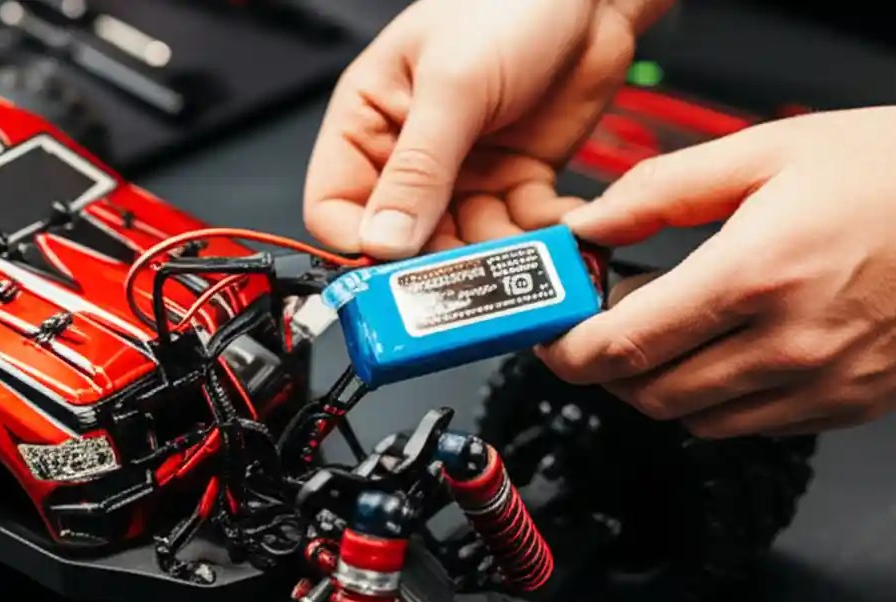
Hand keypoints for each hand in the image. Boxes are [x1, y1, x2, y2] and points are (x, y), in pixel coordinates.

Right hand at [303, 0, 671, 257]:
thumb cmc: (506, 4)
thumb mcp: (452, 86)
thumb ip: (419, 169)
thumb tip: (382, 241)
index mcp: (369, 121)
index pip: (337, 205)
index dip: (358, 245)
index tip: (388, 272)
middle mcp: (412, 155)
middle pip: (405, 238)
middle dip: (435, 260)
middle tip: (465, 279)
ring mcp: (465, 172)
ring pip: (464, 242)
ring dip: (494, 255)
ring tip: (522, 257)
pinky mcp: (515, 181)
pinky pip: (518, 230)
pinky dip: (540, 238)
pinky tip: (558, 232)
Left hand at [538, 102, 895, 436]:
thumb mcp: (768, 151)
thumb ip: (663, 189)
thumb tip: (593, 225)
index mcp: (755, 275)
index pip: (623, 346)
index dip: (569, 348)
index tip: (553, 336)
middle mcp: (787, 344)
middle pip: (648, 395)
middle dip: (606, 369)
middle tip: (600, 330)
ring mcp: (822, 386)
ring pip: (694, 421)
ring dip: (659, 389)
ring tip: (665, 337)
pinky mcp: (852, 407)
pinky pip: (752, 427)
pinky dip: (718, 403)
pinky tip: (726, 355)